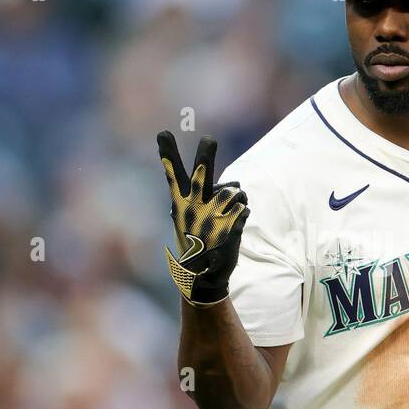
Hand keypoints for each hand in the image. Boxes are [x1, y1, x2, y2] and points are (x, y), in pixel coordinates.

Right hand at [156, 131, 248, 304]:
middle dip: (205, 154)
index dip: (168, 154)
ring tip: (227, 214)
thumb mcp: (184, 216)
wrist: (203, 274)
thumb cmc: (194, 239)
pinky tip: (232, 228)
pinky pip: (245, 208)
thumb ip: (196, 194)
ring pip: (235, 190)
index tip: (163, 134)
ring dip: (237, 198)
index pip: (173, 174)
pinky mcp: (231, 225)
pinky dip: (242, 215)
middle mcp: (194, 207)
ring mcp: (213, 216)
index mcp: (180, 203)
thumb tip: (230, 182)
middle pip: (202, 173)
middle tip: (208, 139)